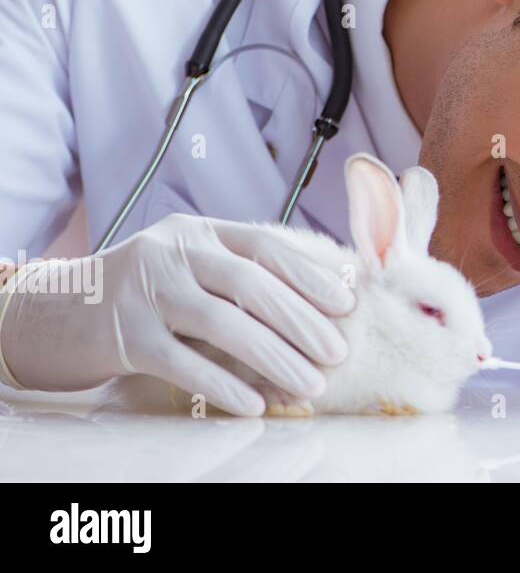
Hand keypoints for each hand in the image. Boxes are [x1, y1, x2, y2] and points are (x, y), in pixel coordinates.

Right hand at [0, 214, 355, 415]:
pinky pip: (182, 363)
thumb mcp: (191, 266)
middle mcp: (173, 253)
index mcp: (199, 232)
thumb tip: (318, 306)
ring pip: (222, 323)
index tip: (345, 304)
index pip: (264, 246)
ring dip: (273, 357)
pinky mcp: (124, 337)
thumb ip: (240, 275)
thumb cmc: (147, 292)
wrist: (59, 312)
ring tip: (309, 384)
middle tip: (337, 352)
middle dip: (301, 321)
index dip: (308, 275)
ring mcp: (146, 293)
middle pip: (249, 284)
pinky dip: (222, 384)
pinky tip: (255, 403)